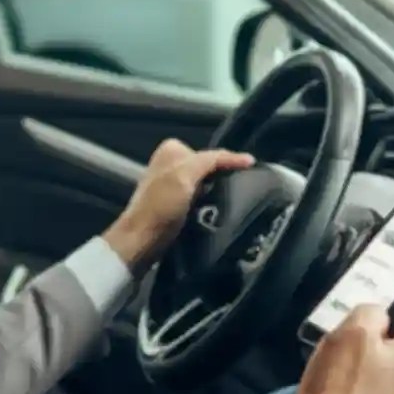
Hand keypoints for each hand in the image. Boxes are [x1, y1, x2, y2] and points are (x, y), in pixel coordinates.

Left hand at [102, 139, 254, 277]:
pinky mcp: (173, 206)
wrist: (140, 243)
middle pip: (208, 167)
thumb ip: (211, 161)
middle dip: (222, 177)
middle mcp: (170, 164)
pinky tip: (214, 214)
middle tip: (240, 189)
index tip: (252, 170)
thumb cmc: (160, 207)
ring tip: (230, 203)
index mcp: (171, 150)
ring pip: (205, 184)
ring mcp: (171, 186)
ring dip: (216, 193)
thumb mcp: (185, 176)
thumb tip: (246, 158)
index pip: (210, 152)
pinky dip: (209, 204)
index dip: (230, 160)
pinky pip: (200, 199)